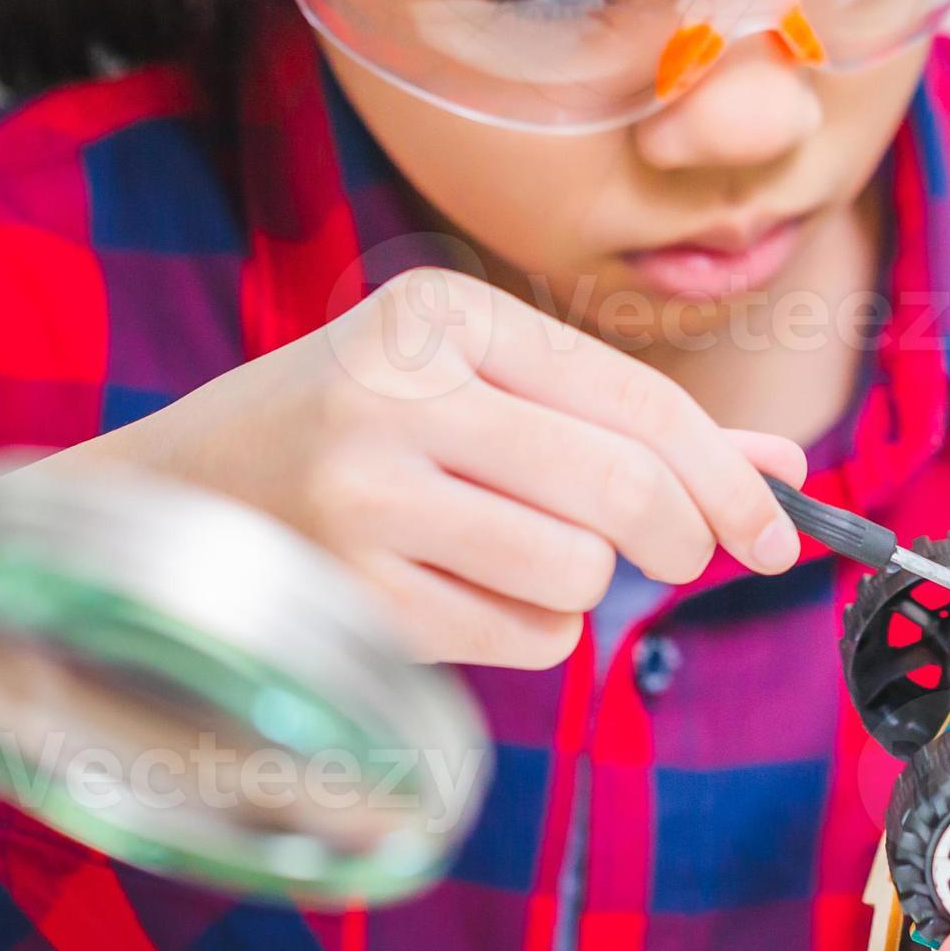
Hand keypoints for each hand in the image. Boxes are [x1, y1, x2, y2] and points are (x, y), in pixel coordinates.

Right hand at [74, 266, 805, 666]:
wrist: (169, 500)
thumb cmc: (353, 434)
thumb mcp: (477, 387)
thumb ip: (629, 423)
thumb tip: (780, 470)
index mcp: (441, 312)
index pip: (637, 399)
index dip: (728, 476)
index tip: (780, 530)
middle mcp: (398, 391)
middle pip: (623, 492)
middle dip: (682, 538)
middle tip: (684, 554)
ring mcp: (364, 496)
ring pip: (577, 575)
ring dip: (578, 586)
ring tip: (507, 552)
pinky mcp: (349, 596)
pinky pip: (521, 638)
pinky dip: (522, 630)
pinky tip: (454, 591)